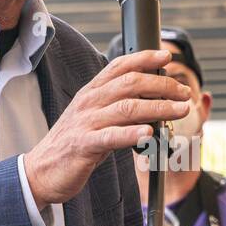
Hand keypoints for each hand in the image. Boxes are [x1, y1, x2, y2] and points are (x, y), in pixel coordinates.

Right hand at [24, 49, 189, 206]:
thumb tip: (151, 101)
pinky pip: (111, 136)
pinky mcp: (84, 145)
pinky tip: (149, 133)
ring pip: (127, 108)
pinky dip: (132, 133)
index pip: (119, 66)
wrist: (41, 170)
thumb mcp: (94, 119)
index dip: (144, 58)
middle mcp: (89, 102)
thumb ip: (117, 107)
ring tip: (180, 109)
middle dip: (162, 85)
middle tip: (184, 93)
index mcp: (91, 93)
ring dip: (158, 107)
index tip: (166, 55)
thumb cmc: (73, 145)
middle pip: (130, 84)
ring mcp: (86, 123)